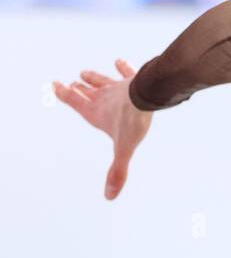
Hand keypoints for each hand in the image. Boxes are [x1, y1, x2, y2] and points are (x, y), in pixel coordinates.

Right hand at [52, 59, 152, 199]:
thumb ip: (118, 171)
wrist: (148, 97)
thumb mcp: (124, 149)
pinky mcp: (134, 79)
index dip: (66, 95)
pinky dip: (122, 67)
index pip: (76, 102)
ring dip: (94, 77)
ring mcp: (118, 87)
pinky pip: (126, 71)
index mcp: (95, 112)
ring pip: (102, 80)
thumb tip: (109, 196)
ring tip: (85, 73)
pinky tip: (119, 61)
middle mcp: (104, 97)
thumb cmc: (132, 122)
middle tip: (71, 83)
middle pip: (87, 91)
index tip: (56, 85)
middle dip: (78, 88)